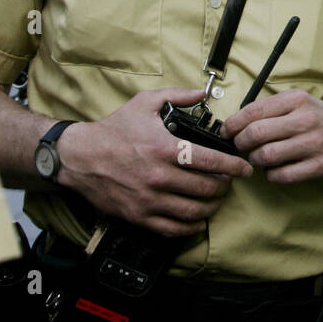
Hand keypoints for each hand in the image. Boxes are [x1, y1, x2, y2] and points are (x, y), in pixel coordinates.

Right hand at [57, 87, 252, 236]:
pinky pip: (173, 229)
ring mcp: (149, 199)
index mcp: (165, 149)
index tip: (244, 168)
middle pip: (206, 188)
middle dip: (225, 187)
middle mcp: (159, 177)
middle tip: (229, 183)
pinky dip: (190, 227)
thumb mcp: (145, 103)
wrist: (78, 157)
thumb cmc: (113, 130)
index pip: (211, 161)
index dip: (234, 166)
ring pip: (193, 211)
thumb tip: (202, 93)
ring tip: (216, 199)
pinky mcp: (138, 216)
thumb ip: (177, 96)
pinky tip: (197, 219)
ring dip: (212, 207)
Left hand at [223, 89, 322, 182]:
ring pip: (266, 156)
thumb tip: (236, 124)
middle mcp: (305, 119)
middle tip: (242, 148)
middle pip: (255, 134)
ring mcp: (313, 143)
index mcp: (296, 100)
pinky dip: (272, 175)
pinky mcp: (318, 165)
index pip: (253, 111)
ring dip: (255, 161)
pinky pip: (282, 175)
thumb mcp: (300, 102)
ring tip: (259, 159)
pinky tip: (275, 170)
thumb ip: (271, 109)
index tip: (227, 133)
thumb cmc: (322, 119)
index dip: (233, 125)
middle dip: (241, 144)